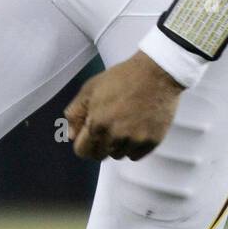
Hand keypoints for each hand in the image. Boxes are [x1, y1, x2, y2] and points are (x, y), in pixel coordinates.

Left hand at [64, 51, 183, 161]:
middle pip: (100, 155)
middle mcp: (115, 136)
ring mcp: (135, 140)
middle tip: (108, 127)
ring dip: (117, 145)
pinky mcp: (152, 142)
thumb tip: (71, 136)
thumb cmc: (122, 77)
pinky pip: (135, 155)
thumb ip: (75, 113)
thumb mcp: (90, 88)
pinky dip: (133, 147)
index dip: (83, 143)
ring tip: (124, 124)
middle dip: (100, 144)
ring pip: (118, 155)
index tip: (89, 135)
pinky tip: (136, 128)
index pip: (83, 151)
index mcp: (97, 123)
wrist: (156, 73)